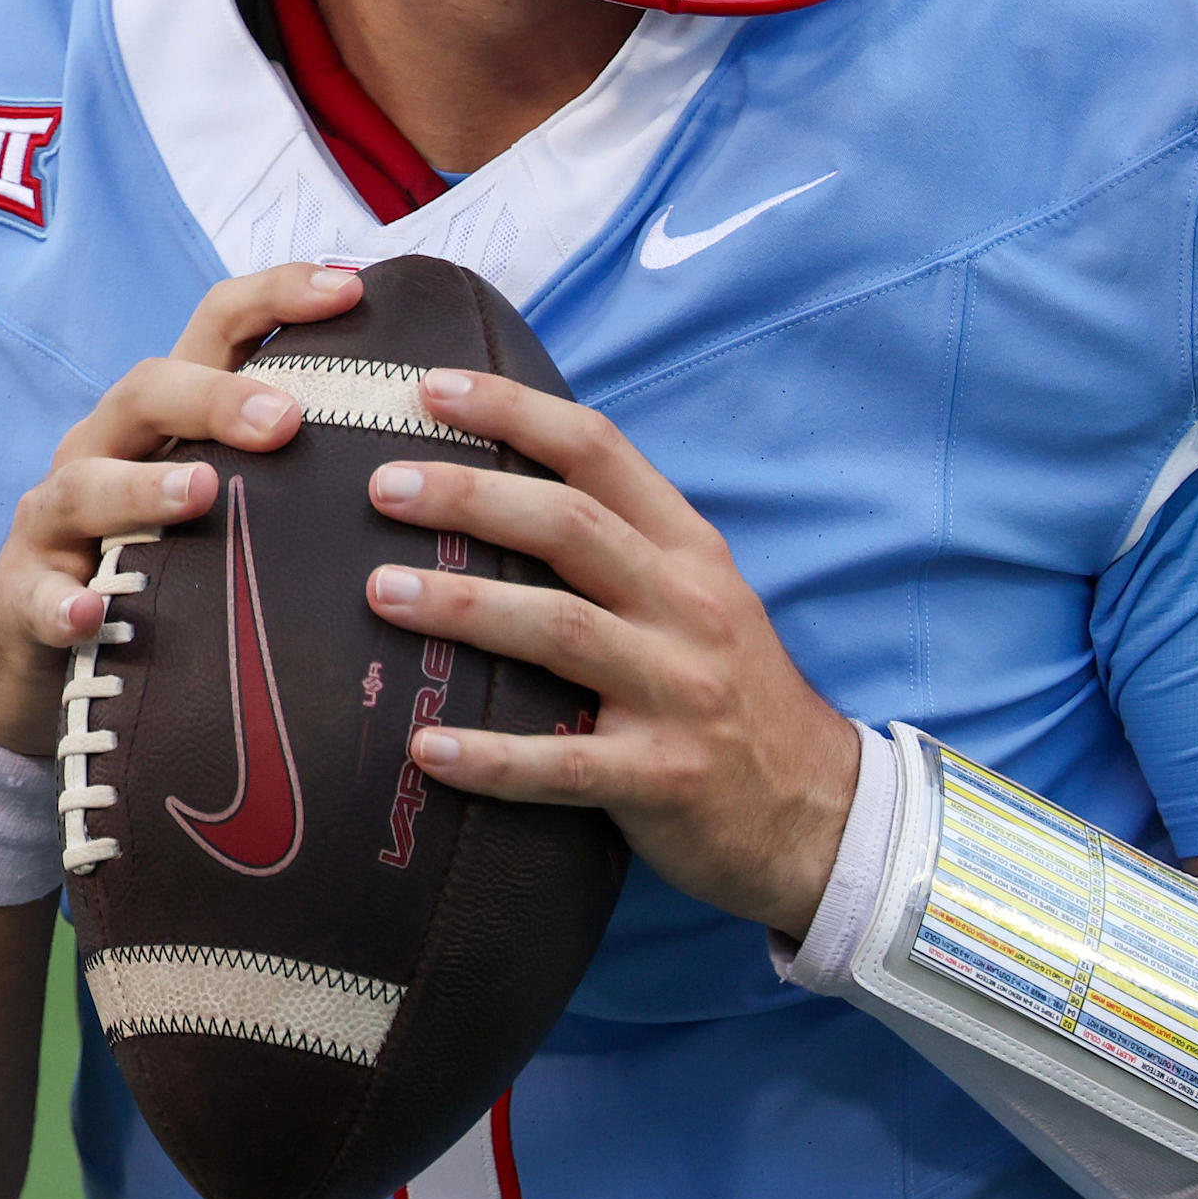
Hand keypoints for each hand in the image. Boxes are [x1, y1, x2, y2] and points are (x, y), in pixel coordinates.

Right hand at [0, 262, 368, 756]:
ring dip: (145, 486)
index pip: (217, 326)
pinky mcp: (24, 598)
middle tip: (288, 420)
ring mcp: (56, 521)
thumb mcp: (227, 503)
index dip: (278, 296)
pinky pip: (39, 597)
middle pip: (148, 389)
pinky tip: (94, 612)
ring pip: (87, 484)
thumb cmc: (165, 566)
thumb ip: (297, 466)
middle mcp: (106, 447)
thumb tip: (432, 452)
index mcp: (166, 415)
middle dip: (216, 395)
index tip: (353, 288)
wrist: (43, 659)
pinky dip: (66, 602)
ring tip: (202, 494)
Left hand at [358, 373, 860, 939]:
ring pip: (562, 630)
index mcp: (688, 550)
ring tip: (383, 592)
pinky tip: (425, 747)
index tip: (430, 389)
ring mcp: (678, 692)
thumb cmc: (727, 691)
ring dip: (465, 608)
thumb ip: (617, 544)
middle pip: (571, 527)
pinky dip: (491, 758)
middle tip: (383, 487)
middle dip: (471, 498)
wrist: (815, 809)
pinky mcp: (662, 778)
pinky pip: (563, 765)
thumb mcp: (696, 597)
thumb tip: (487, 488)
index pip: (599, 452)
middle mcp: (687, 607)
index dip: (514, 411)